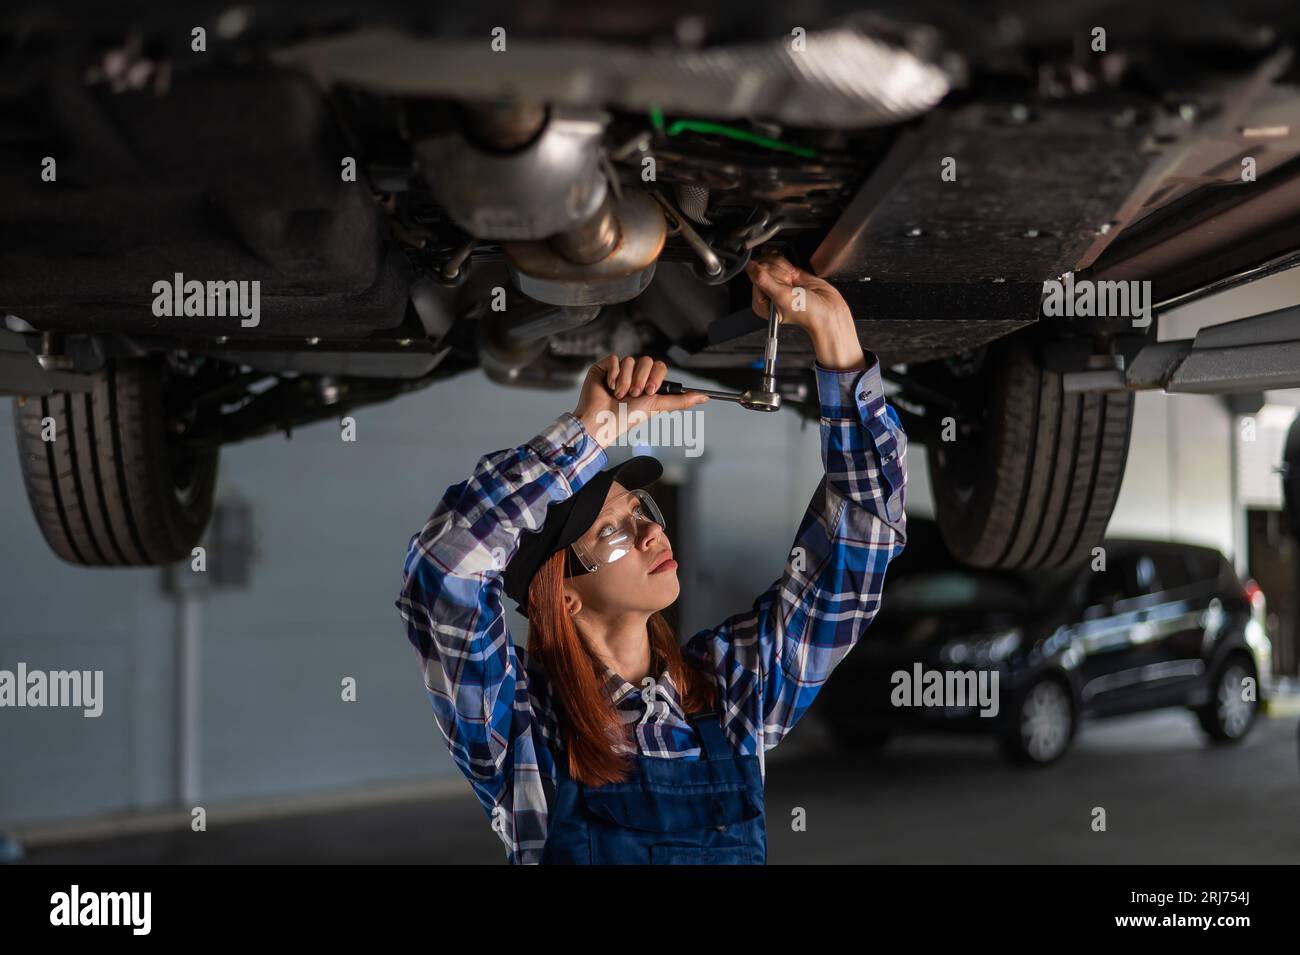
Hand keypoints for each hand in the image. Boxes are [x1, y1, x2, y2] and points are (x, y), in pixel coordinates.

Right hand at [572, 354, 709, 448]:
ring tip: (619, 394)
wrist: (602, 420)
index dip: (655, 376)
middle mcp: (633, 375)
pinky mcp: (604, 367)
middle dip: (641, 380)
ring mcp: (618, 370)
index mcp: (646, 382)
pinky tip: (609, 386)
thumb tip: (704, 397)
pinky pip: (614, 359)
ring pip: (630, 361)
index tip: (650, 391)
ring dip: (626, 381)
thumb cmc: (627, 417)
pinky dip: (613, 374)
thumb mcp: (657, 406)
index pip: (658, 366)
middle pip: (646, 361)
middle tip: (633, 394)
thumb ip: (680, 400)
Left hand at [745, 252, 865, 370]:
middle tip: (790, 287)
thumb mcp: (781, 296)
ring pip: (771, 262)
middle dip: (779, 275)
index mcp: (760, 303)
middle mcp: (766, 292)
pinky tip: (794, 276)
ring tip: (793, 284)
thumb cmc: (807, 312)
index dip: (769, 278)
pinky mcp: (787, 274)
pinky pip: (780, 261)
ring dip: (784, 270)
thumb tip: (749, 266)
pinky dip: (788, 266)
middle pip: (762, 267)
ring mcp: (777, 282)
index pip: (755, 277)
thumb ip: (763, 280)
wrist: (828, 310)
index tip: (782, 287)